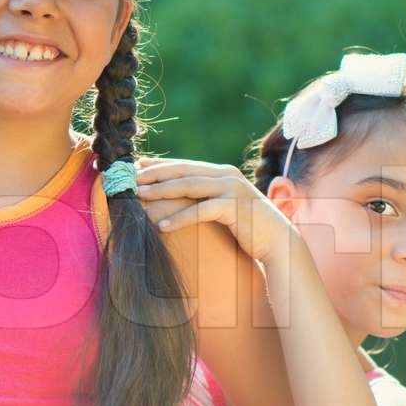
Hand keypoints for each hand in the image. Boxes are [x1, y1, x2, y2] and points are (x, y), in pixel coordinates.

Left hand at [133, 156, 299, 264]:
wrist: (277, 241)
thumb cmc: (246, 226)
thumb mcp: (222, 207)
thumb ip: (205, 198)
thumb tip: (176, 197)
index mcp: (221, 172)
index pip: (183, 165)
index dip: (158, 165)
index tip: (134, 167)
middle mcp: (226, 175)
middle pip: (182, 171)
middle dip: (153, 174)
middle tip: (128, 178)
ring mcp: (231, 189)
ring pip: (189, 186)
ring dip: (161, 190)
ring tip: (138, 196)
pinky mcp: (234, 207)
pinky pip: (201, 211)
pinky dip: (180, 218)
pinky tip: (162, 227)